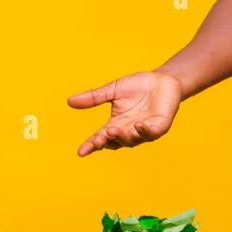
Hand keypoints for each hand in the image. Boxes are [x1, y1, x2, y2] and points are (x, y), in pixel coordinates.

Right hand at [68, 70, 182, 155]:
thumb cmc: (138, 86)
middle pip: (115, 142)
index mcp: (116, 124)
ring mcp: (145, 130)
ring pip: (132, 140)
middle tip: (99, 138)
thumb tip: (69, 101)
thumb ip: (94, 98)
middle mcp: (129, 130)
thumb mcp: (113, 90)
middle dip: (107, 141)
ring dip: (123, 136)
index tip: (81, 152)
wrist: (162, 79)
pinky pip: (152, 133)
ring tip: (114, 130)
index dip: (91, 145)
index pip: (101, 138)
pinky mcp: (160, 126)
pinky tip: (139, 125)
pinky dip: (145, 131)